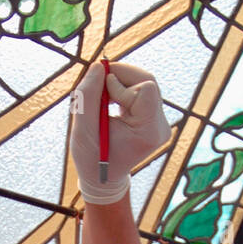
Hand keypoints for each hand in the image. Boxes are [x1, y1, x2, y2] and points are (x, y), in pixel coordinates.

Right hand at [69, 60, 169, 205]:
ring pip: (143, 81)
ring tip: (100, 98)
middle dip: (119, 76)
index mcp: (149, 132)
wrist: (103, 177)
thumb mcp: (83, 130)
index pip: (145, 89)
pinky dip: (121, 87)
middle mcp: (160, 125)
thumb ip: (88, 97)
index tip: (102, 97)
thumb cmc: (92, 158)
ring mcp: (159, 119)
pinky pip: (140, 87)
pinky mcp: (152, 114)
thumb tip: (99, 66)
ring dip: (118, 81)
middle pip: (147, 80)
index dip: (121, 85)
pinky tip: (108, 100)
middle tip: (96, 84)